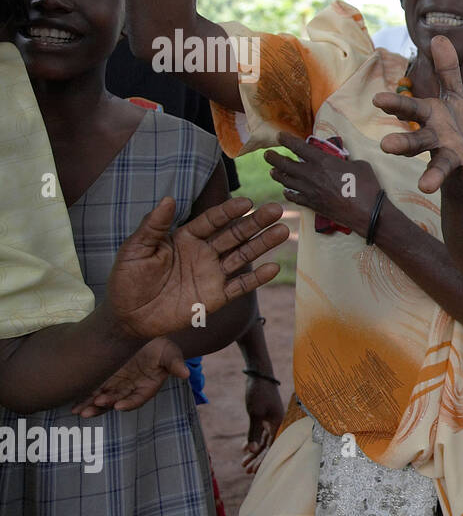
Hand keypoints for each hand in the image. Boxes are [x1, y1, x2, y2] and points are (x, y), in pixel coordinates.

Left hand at [71, 338, 188, 416]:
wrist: (143, 334)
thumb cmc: (160, 344)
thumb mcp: (170, 352)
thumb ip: (175, 363)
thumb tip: (185, 373)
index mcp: (147, 385)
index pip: (138, 398)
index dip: (129, 403)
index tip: (119, 406)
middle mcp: (131, 388)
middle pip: (117, 401)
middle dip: (104, 406)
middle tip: (91, 409)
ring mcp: (117, 384)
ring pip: (103, 399)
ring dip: (90, 406)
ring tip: (78, 411)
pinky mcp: (105, 378)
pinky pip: (93, 390)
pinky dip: (84, 398)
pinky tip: (73, 404)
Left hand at [108, 197, 287, 340]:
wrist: (127, 317)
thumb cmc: (127, 279)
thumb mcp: (135, 249)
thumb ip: (154, 225)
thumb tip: (169, 198)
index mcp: (185, 238)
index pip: (212, 220)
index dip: (229, 211)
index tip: (246, 202)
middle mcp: (203, 253)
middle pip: (234, 234)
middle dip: (255, 223)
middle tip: (275, 209)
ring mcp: (212, 275)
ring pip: (243, 256)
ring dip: (263, 244)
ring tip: (283, 231)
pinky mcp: (216, 297)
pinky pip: (240, 286)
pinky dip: (257, 278)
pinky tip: (274, 267)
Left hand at [241, 374, 283, 473]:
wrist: (259, 375)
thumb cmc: (259, 393)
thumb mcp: (254, 414)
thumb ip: (254, 433)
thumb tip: (252, 450)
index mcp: (278, 423)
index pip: (271, 447)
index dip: (262, 460)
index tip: (253, 471)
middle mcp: (277, 423)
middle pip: (268, 446)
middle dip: (257, 459)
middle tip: (246, 471)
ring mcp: (271, 420)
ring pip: (263, 440)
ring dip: (254, 451)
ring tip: (243, 463)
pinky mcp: (265, 416)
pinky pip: (260, 432)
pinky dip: (253, 440)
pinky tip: (244, 448)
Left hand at [267, 135, 381, 233]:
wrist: (367, 212)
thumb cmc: (366, 186)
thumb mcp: (359, 164)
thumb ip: (344, 161)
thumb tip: (341, 162)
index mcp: (322, 161)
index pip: (297, 147)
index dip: (285, 139)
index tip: (279, 136)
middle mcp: (311, 174)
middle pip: (284, 164)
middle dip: (273, 157)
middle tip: (267, 154)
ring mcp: (309, 190)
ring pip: (285, 180)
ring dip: (277, 174)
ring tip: (272, 170)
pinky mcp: (311, 204)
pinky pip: (293, 196)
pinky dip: (287, 192)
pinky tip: (286, 190)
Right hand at [372, 35, 462, 194]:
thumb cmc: (453, 130)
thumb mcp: (453, 97)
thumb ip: (447, 71)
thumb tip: (439, 36)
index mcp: (430, 119)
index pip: (411, 109)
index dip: (396, 104)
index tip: (377, 100)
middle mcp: (436, 141)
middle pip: (418, 141)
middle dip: (403, 143)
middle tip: (386, 146)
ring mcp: (452, 159)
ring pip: (440, 167)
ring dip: (432, 176)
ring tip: (424, 186)